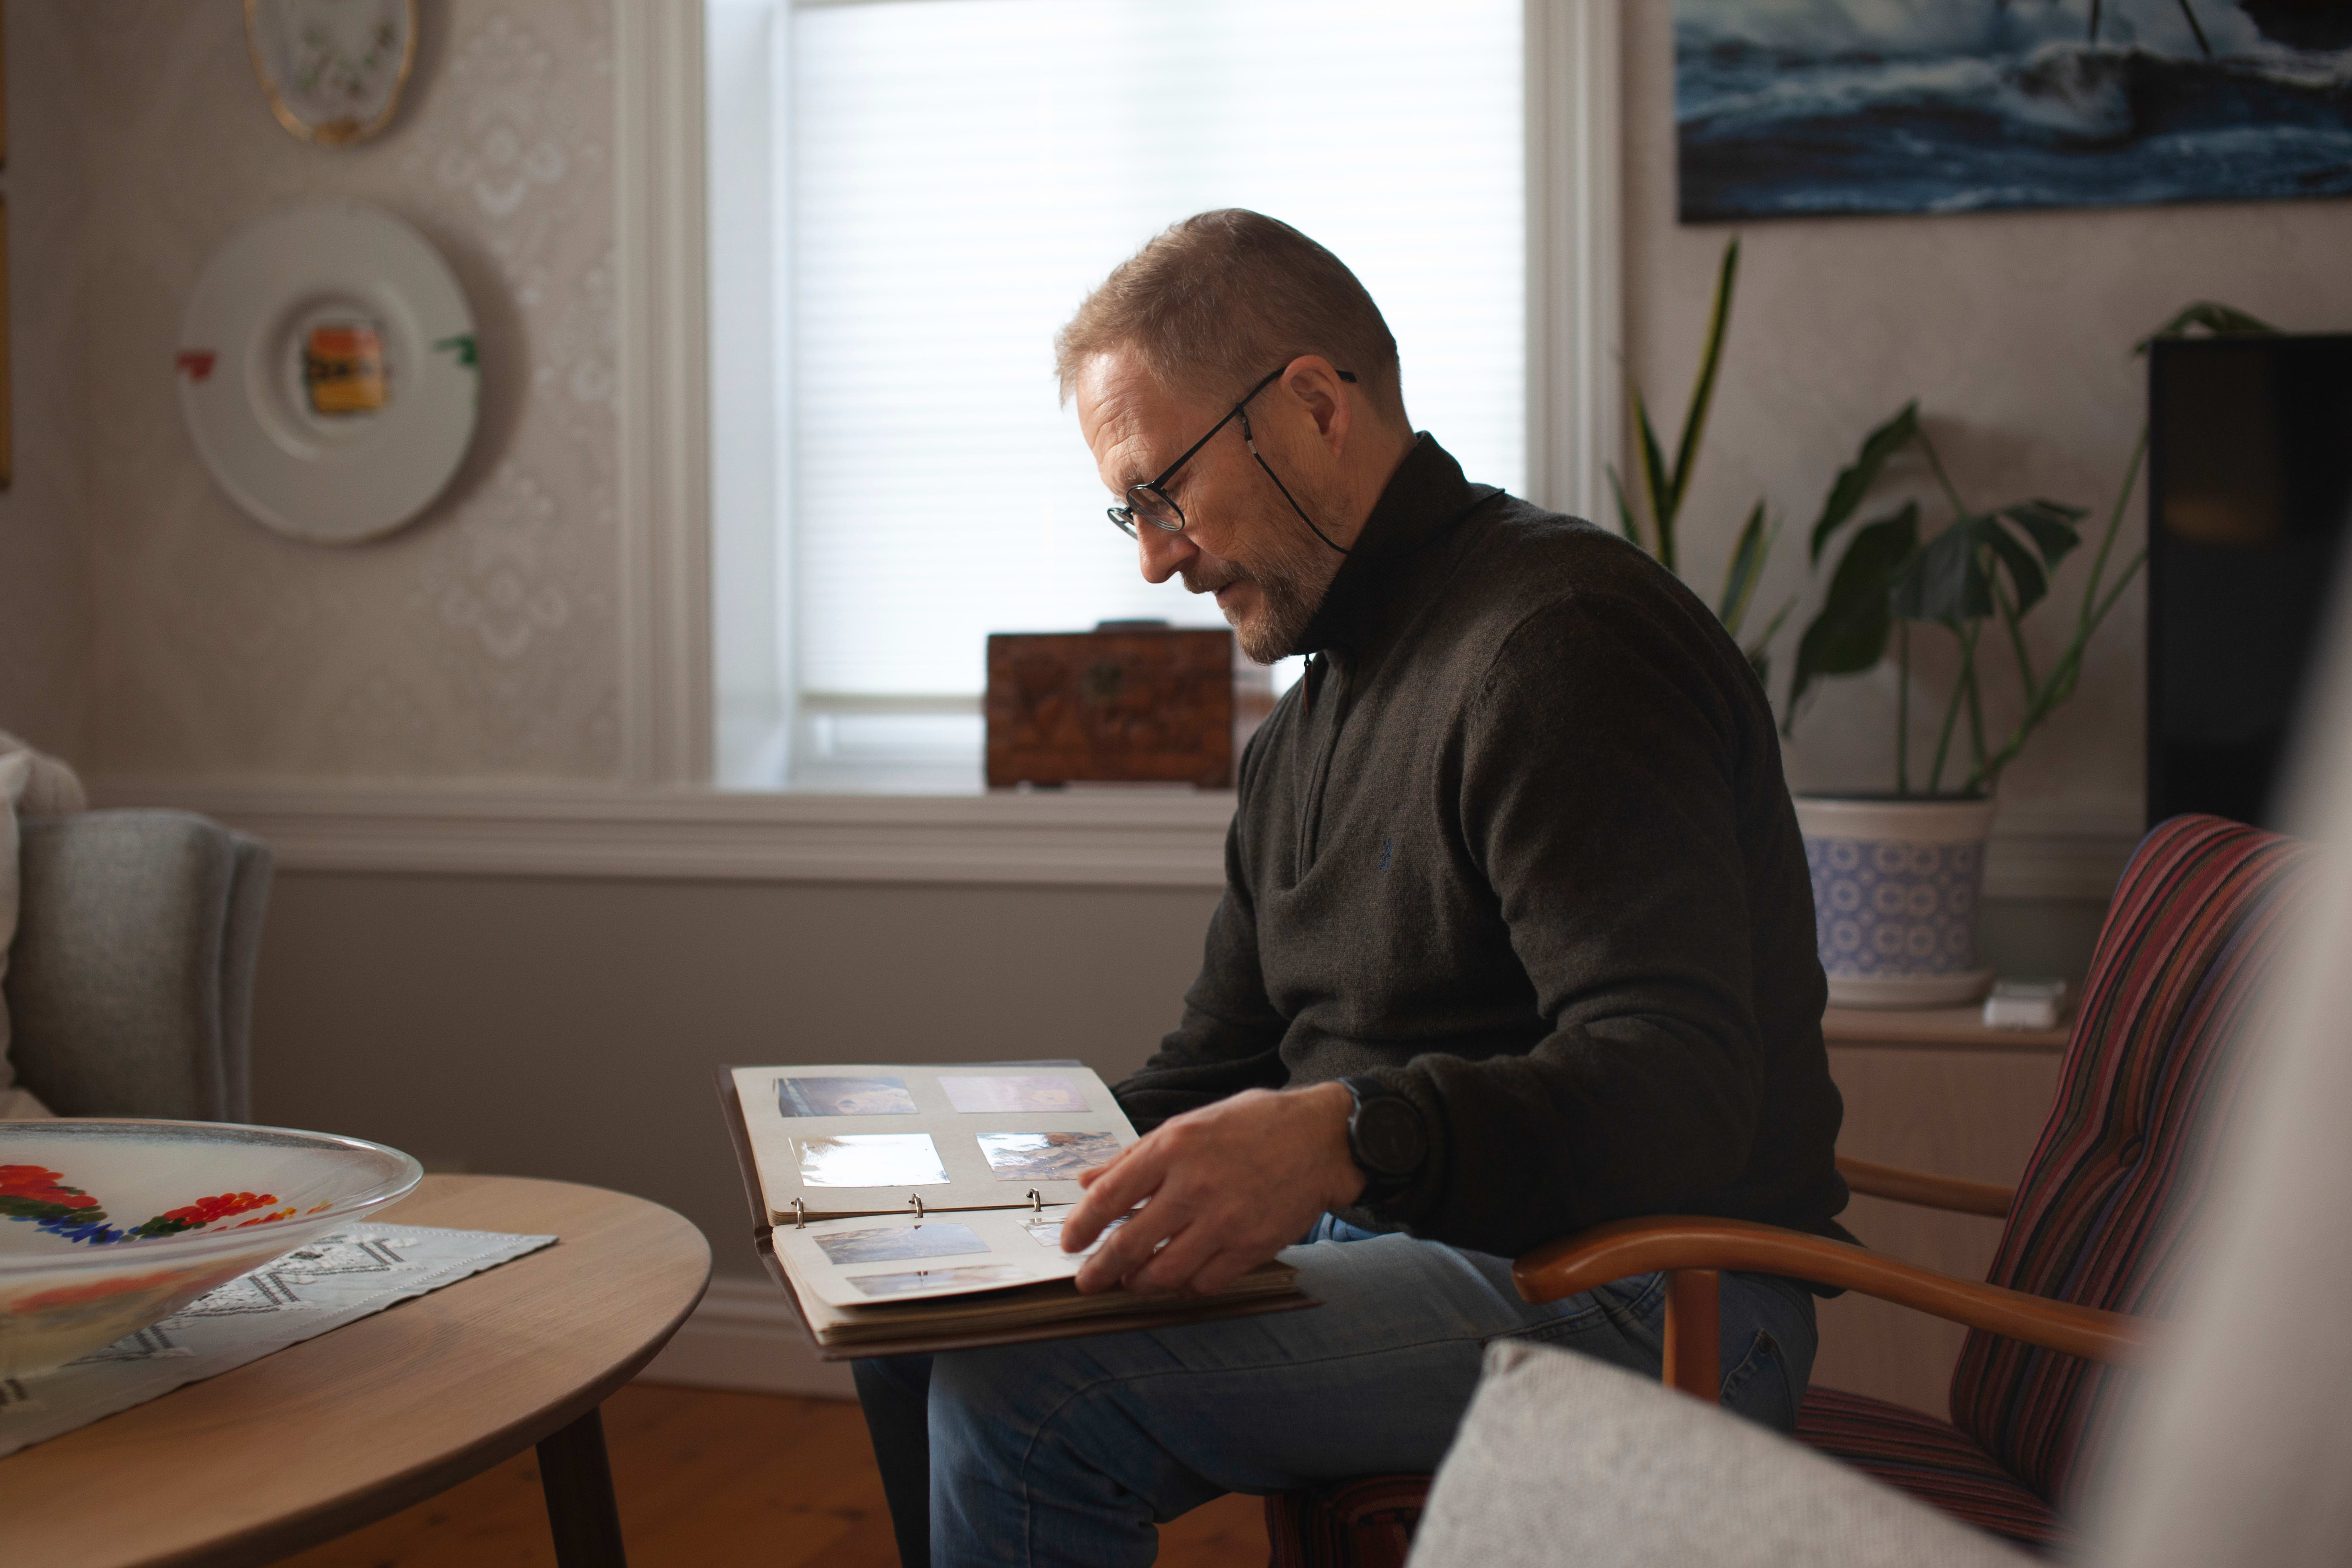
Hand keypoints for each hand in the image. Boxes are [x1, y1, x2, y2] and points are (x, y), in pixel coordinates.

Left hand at [1059, 1083, 1366, 1295]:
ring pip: (1164, 1272)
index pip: (1110, 1196)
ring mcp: (1225, 1221)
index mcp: (1175, 1146)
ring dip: (1139, 1283)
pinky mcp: (1252, 1247)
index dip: (1081, 1225)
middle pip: (1129, 1244)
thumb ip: (1135, 1156)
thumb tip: (1088, 1181)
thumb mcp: (1190, 1124)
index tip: (1069, 1243)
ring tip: (1131, 1281)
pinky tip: (1177, 1278)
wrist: (1323, 1139)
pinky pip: (1204, 1283)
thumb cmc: (1254, 1125)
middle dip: (1099, 1270)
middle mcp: (1195, 1186)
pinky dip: (1184, 1286)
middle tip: (1086, 1282)